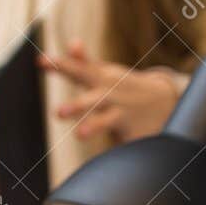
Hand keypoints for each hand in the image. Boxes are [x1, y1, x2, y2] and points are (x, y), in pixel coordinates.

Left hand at [39, 41, 181, 142]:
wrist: (164, 101)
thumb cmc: (121, 87)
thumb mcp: (104, 73)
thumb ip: (82, 63)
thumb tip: (71, 44)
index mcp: (101, 81)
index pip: (78, 71)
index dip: (60, 66)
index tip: (42, 61)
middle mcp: (110, 96)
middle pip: (93, 99)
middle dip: (77, 105)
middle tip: (58, 112)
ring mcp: (123, 114)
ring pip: (107, 121)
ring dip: (94, 126)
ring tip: (79, 134)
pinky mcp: (133, 134)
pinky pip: (125, 143)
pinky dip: (121, 148)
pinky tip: (110, 160)